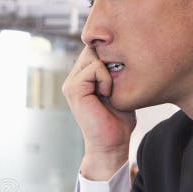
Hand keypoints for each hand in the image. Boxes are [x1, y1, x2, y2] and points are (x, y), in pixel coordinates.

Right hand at [62, 46, 135, 180]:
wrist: (111, 143)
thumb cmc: (118, 119)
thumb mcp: (119, 88)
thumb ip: (114, 70)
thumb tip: (121, 49)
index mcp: (82, 77)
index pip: (95, 49)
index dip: (111, 55)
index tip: (120, 75)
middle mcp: (73, 78)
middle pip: (93, 48)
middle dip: (109, 60)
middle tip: (116, 83)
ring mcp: (70, 83)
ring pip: (93, 55)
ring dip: (108, 70)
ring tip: (111, 90)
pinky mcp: (73, 89)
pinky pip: (93, 68)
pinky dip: (106, 79)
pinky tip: (107, 94)